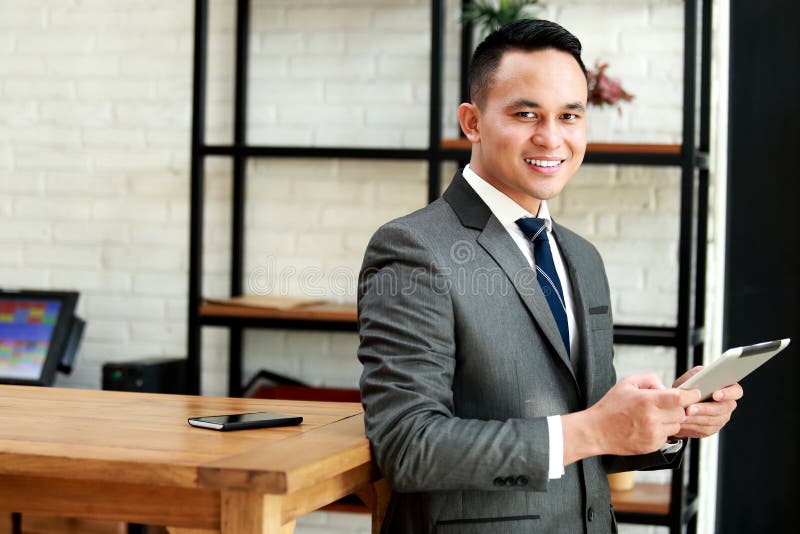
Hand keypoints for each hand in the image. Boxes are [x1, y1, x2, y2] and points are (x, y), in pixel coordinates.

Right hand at [562, 374, 700, 462]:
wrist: (596, 431)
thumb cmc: (610, 406)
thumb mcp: (626, 383)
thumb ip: (649, 379)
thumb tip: (665, 387)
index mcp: (647, 401)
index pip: (680, 398)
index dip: (691, 394)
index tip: (694, 392)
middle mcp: (652, 419)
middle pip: (682, 412)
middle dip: (678, 407)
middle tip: (666, 404)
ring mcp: (653, 434)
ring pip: (676, 425)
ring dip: (671, 419)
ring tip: (654, 415)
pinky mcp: (652, 446)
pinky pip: (667, 436)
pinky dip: (662, 430)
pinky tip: (648, 426)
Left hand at [671, 366, 742, 437]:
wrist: (678, 403)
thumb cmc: (687, 387)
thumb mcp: (690, 378)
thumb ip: (695, 378)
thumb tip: (696, 384)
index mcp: (727, 388)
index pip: (736, 391)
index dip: (728, 393)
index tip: (715, 395)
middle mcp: (727, 404)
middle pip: (723, 408)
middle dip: (705, 409)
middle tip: (690, 409)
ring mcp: (721, 418)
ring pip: (713, 420)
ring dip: (696, 418)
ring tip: (683, 415)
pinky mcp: (712, 428)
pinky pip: (704, 429)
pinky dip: (692, 425)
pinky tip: (683, 422)